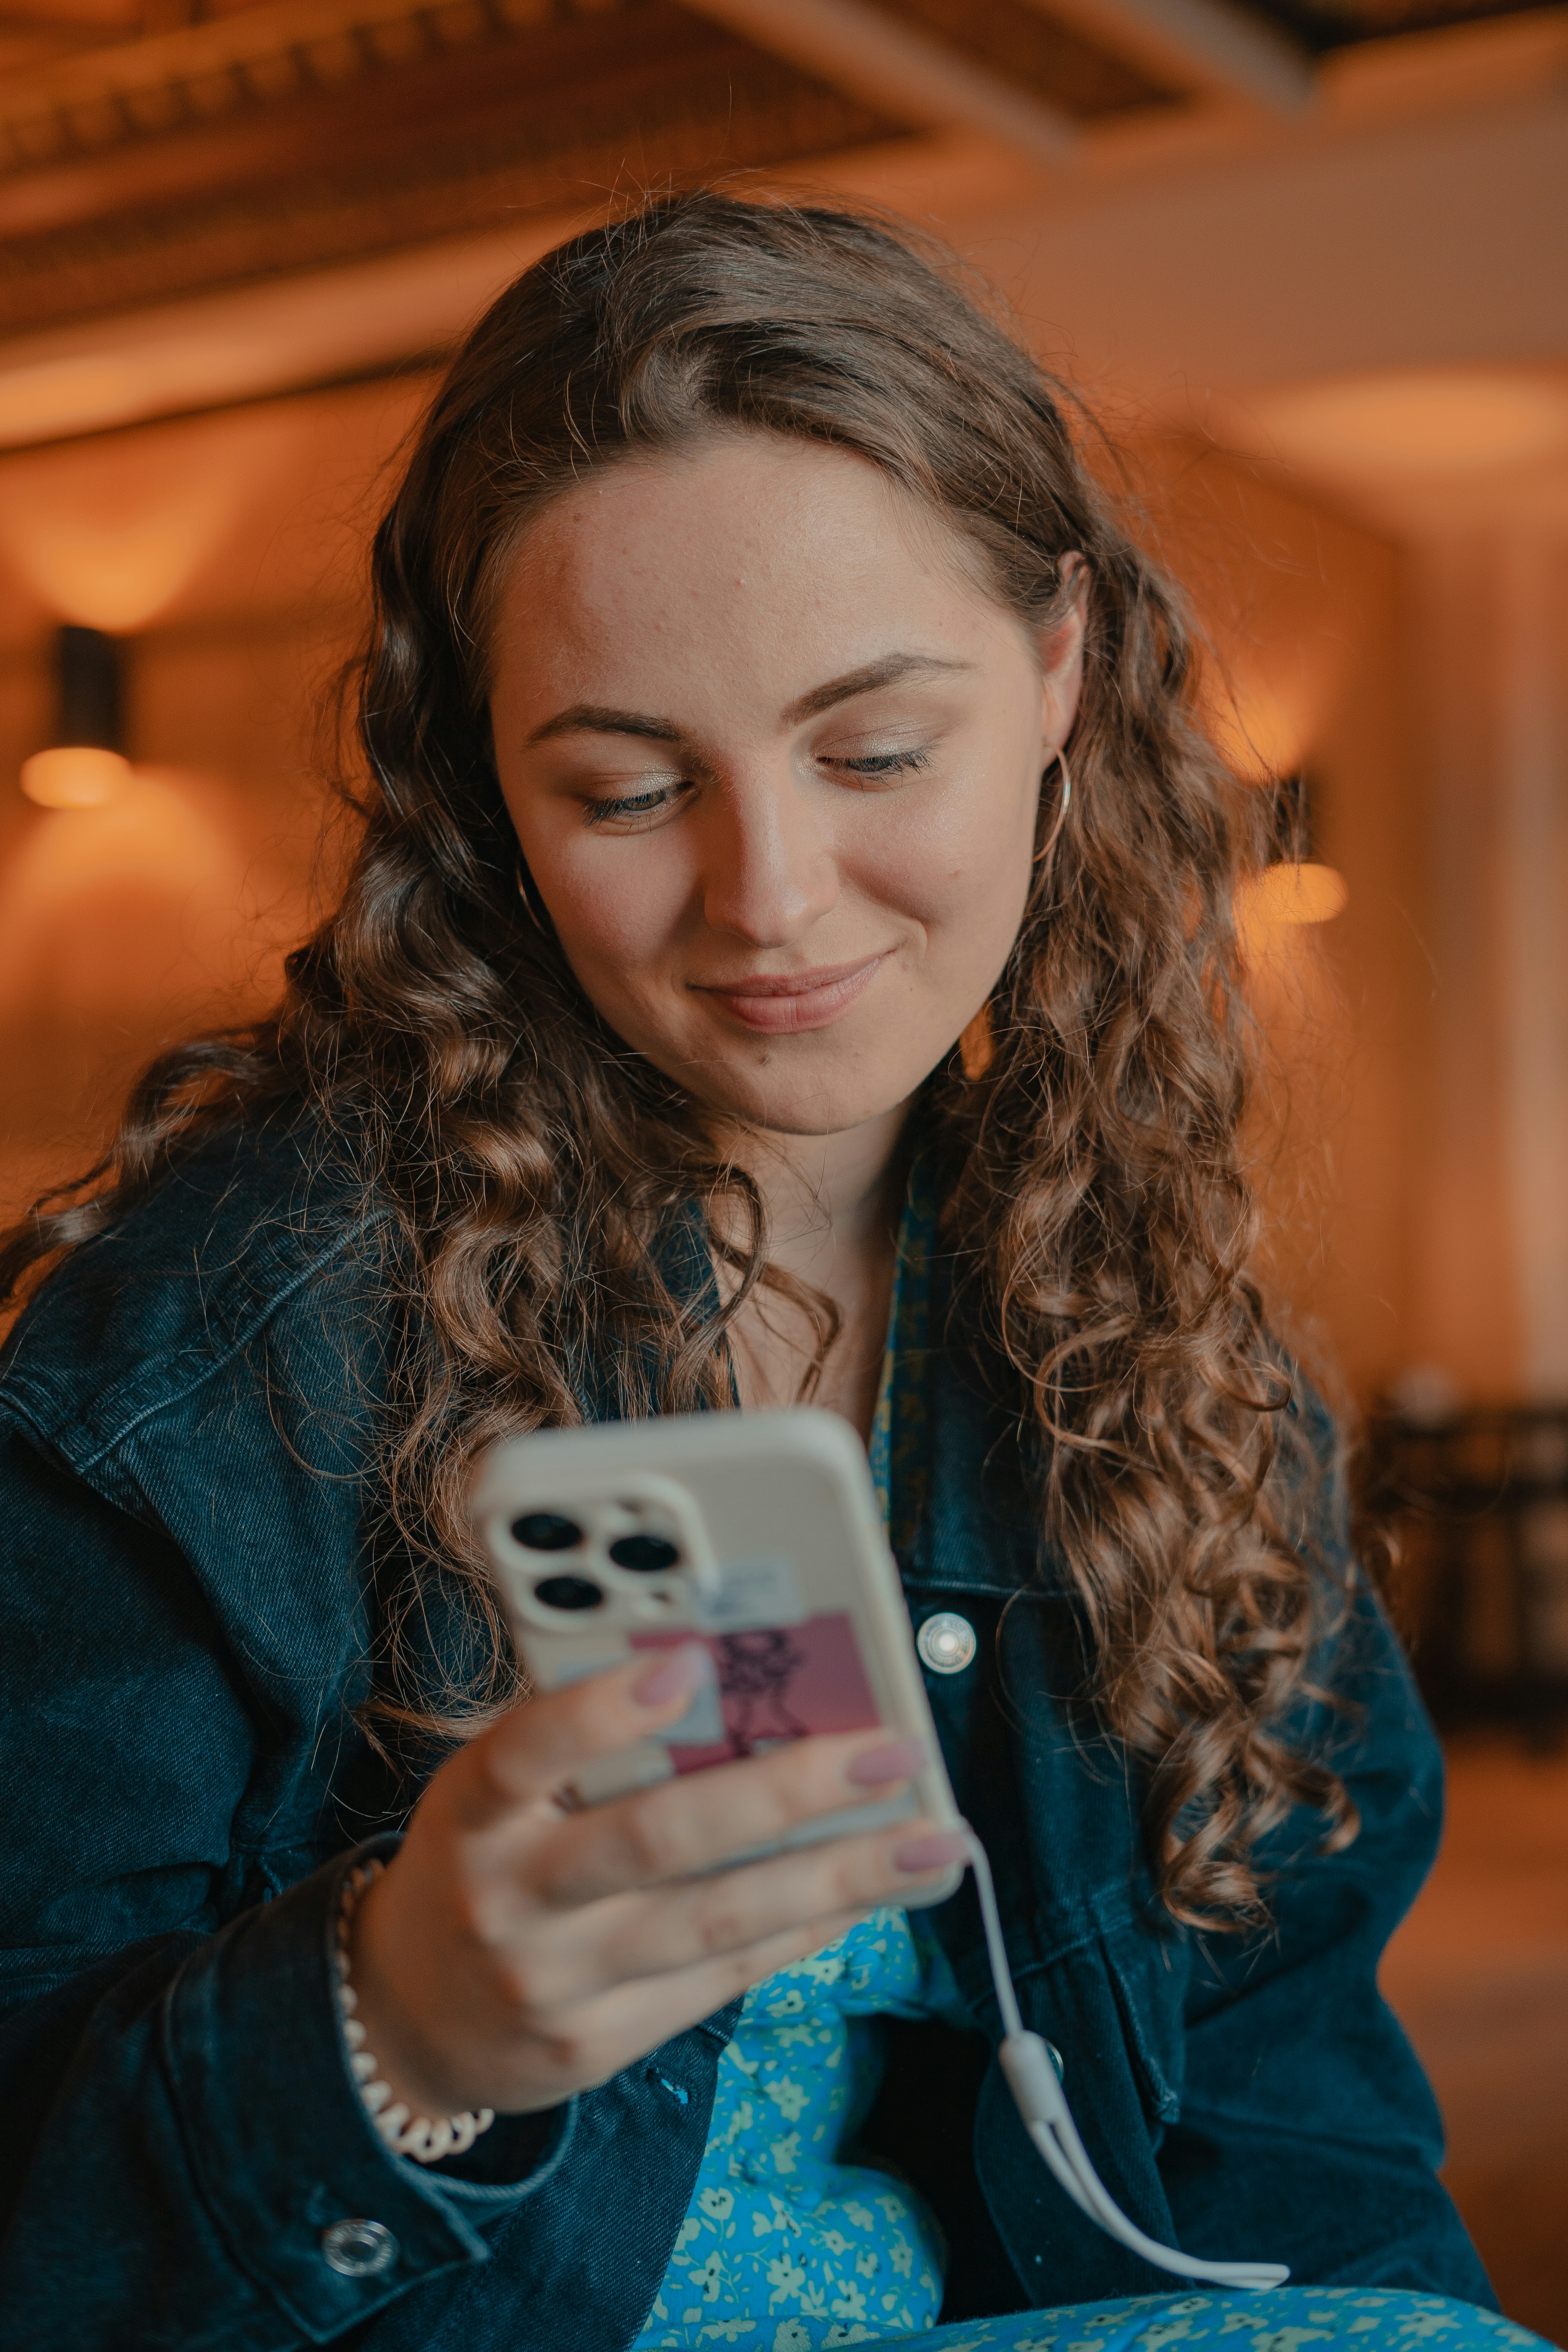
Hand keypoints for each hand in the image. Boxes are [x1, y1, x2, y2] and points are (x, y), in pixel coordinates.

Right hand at [347, 1643, 964, 2118]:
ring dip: (837, 1877)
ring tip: (932, 1843)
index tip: (690, 1664)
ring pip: (715, 1922)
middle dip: (784, 1791)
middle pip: (654, 1840)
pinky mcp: (596, 2046)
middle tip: (887, 1751)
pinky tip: (871, 1892)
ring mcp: (553, 1984)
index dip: (602, 1710)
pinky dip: (806, 1930)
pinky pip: (722, 1978)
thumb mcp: (494, 1794)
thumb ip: (583, 1746)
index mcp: (470, 1813)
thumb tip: (730, 1679)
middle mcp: (506, 1900)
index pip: (526, 1748)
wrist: (411, 2020)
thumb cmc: (481, 1861)